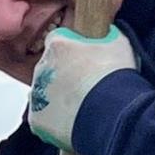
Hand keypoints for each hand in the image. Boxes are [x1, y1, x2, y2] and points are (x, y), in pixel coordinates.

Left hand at [28, 25, 136, 151]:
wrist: (111, 112)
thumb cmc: (115, 77)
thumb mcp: (118, 43)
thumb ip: (104, 36)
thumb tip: (105, 34)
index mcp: (58, 47)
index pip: (58, 40)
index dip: (70, 49)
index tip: (81, 57)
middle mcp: (42, 69)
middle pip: (48, 68)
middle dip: (63, 74)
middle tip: (84, 84)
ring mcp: (37, 96)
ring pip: (44, 93)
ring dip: (57, 97)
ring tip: (81, 105)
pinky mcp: (36, 119)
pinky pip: (43, 117)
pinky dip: (54, 119)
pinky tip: (72, 120)